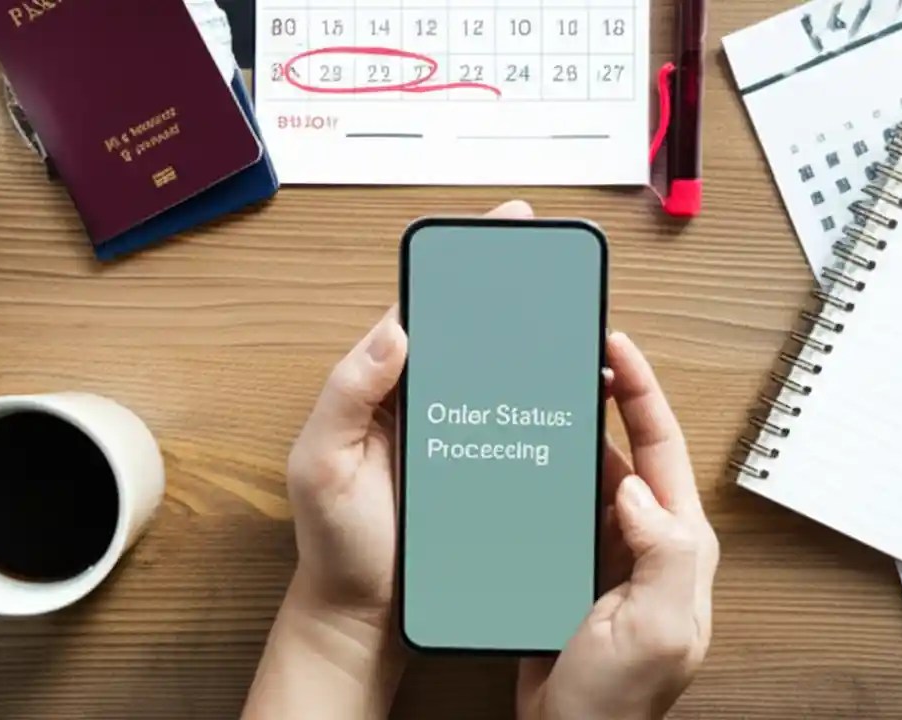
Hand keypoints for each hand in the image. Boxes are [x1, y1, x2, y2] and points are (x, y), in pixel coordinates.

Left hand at [285, 198, 536, 615]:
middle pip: (470, 332)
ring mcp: (451, 432)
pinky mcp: (475, 466)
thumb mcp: (322, 465)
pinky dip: (542, 404)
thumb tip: (392, 330)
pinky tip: (575, 395)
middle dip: (512, 295)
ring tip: (579, 330)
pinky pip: (511, 422)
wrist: (362, 612)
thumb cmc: (334, 541)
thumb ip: (346, 396)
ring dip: (536, 348)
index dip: (461, 265)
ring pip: (498, 374)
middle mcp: (418, 399)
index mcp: (378, 386)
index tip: (502, 229)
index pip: (422, 307)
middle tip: (558, 275)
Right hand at [517, 331, 719, 719]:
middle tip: (571, 356)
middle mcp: (647, 539)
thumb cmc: (620, 699)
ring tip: (543, 393)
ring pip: (588, 472)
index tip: (616, 346)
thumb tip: (634, 484)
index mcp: (677, 544)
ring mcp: (609, 552)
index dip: (641, 391)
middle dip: (603, 398)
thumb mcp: (657, 625)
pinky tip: (521, 457)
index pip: (663, 447)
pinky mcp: (573, 565)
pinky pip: (560, 504)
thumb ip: (661, 550)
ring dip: (569, 434)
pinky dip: (543, 474)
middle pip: (626, 449)